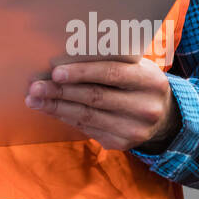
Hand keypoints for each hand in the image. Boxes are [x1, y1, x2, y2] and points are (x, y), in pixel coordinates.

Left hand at [24, 58, 179, 151]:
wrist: (165, 118)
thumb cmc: (140, 82)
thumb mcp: (136, 67)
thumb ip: (111, 60)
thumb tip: (67, 55)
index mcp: (149, 81)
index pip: (111, 74)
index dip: (82, 72)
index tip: (55, 72)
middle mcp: (145, 108)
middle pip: (94, 97)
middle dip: (60, 91)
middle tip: (35, 87)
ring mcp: (134, 130)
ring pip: (87, 116)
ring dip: (56, 107)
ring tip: (34, 99)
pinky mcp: (122, 144)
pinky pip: (87, 129)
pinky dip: (66, 118)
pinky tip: (50, 110)